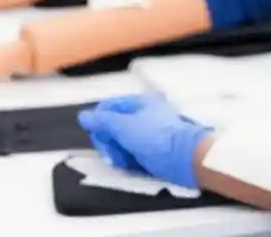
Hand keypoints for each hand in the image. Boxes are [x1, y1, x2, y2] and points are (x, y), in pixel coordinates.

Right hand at [78, 93, 212, 188]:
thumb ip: (102, 121)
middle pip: (112, 127)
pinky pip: (132, 154)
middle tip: (114, 154)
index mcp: (139, 103)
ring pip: (121, 142)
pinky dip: (129, 160)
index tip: (100, 137)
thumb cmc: (156, 138)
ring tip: (125, 162)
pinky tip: (133, 166)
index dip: (99, 123)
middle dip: (109, 142)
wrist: (187, 158)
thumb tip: (83, 116)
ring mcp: (149, 133)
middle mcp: (144, 115)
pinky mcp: (153, 150)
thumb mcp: (124, 126)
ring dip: (118, 154)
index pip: (108, 108)